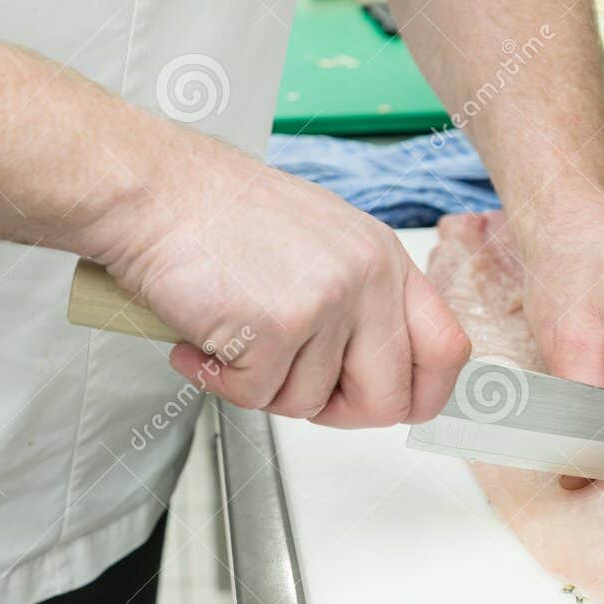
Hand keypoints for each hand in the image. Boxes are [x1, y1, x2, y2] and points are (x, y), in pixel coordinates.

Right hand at [83, 129, 469, 426]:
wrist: (155, 190)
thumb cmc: (218, 216)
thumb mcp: (320, 245)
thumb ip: (358, 304)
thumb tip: (373, 373)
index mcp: (384, 260)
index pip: (448, 350)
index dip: (421, 395)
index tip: (388, 405)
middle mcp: (367, 279)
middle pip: (389, 399)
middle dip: (337, 412)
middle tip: (290, 386)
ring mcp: (327, 303)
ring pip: (311, 404)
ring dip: (261, 386)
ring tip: (232, 335)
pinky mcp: (278, 328)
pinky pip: (256, 397)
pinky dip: (219, 380)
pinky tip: (200, 341)